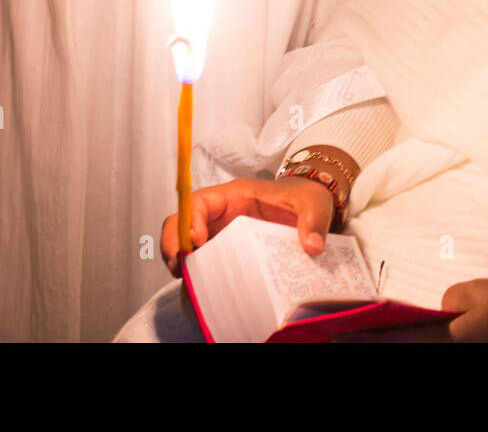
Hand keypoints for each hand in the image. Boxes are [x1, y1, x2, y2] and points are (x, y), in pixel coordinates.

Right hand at [160, 177, 333, 274]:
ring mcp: (223, 234)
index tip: (197, 242)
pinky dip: (199, 276)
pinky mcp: (228, 253)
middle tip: (179, 268)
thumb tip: (311, 246)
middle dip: (174, 243)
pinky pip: (205, 263)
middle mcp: (222, 214)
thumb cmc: (306, 197)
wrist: (310, 209)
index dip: (191, 219)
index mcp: (236, 195)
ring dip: (182, 262)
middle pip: (182, 223)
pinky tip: (203, 291)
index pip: (200, 201)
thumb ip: (313, 221)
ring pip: (187, 244)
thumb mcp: (314, 203)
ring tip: (187, 283)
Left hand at [335, 278, 487, 341]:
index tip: (337, 335)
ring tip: (361, 339)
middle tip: (336, 341)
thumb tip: (440, 309)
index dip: (364, 336)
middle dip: (369, 345)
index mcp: (446, 340)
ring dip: (389, 345)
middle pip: (401, 352)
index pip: (396, 339)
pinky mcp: (461, 353)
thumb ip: (449, 298)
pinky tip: (396, 339)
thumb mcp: (478, 292)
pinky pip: (429, 349)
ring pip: (414, 353)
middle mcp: (447, 354)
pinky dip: (408, 344)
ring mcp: (455, 357)